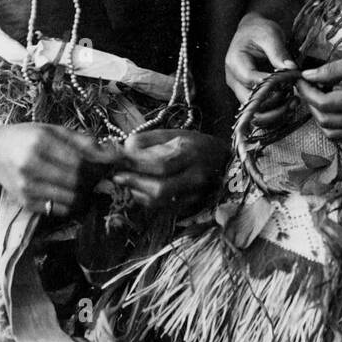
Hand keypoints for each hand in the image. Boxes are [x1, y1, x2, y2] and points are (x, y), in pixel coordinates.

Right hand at [0, 124, 122, 219]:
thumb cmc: (27, 138)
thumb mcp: (53, 130)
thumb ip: (82, 141)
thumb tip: (109, 154)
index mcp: (40, 144)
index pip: (79, 162)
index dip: (97, 167)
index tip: (107, 166)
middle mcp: (31, 166)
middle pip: (76, 182)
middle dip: (93, 181)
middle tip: (100, 177)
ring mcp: (27, 188)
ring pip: (70, 200)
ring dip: (85, 195)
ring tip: (87, 185)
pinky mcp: (26, 203)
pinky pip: (58, 211)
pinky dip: (71, 205)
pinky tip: (72, 194)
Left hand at [111, 129, 229, 213]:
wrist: (224, 161)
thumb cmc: (194, 144)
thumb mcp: (172, 134)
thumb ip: (147, 141)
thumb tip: (122, 150)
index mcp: (190, 152)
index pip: (159, 164)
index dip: (136, 166)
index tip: (117, 164)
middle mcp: (195, 175)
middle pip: (160, 188)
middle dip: (134, 183)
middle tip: (117, 177)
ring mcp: (194, 193)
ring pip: (160, 201)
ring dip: (137, 193)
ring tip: (127, 182)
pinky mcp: (190, 205)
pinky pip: (162, 207)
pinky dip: (146, 200)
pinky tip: (140, 189)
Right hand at [226, 12, 296, 123]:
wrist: (253, 31)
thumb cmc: (259, 30)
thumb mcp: (270, 35)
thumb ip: (279, 52)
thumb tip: (291, 69)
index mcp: (235, 62)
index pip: (250, 80)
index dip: (270, 85)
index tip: (290, 83)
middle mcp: (234, 80)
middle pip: (249, 103)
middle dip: (274, 105)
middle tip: (294, 98)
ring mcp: (240, 90)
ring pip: (255, 113)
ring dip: (276, 113)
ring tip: (294, 103)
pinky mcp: (250, 97)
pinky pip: (260, 112)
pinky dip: (275, 114)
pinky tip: (290, 106)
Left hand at [297, 50, 341, 141]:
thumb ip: (331, 70)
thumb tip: (307, 76)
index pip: (324, 104)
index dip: (307, 93)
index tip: (300, 81)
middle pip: (326, 122)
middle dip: (311, 105)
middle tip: (308, 88)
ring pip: (334, 135)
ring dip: (321, 119)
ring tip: (320, 99)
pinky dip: (335, 127)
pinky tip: (334, 109)